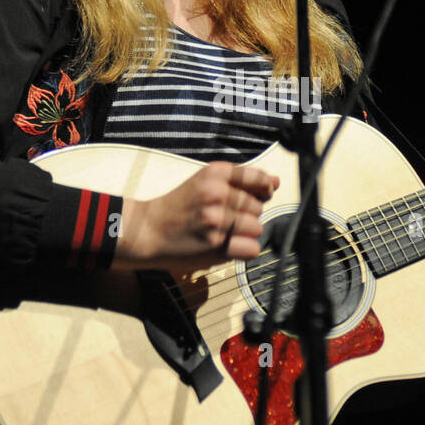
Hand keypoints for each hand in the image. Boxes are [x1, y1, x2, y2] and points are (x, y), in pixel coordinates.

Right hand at [114, 162, 279, 272]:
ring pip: (257, 228)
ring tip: (223, 233)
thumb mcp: (205, 181)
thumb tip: (276, 183)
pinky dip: (243, 251)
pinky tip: (227, 246)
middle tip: (225, 218)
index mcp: (215, 172)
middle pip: (258, 207)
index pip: (258, 178)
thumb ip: (239, 181)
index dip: (262, 190)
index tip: (257, 195)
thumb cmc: (179, 206)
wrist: (148, 229)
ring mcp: (216, 219)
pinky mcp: (216, 244)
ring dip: (245, 234)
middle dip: (247, 214)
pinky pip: (252, 248)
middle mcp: (217, 193)